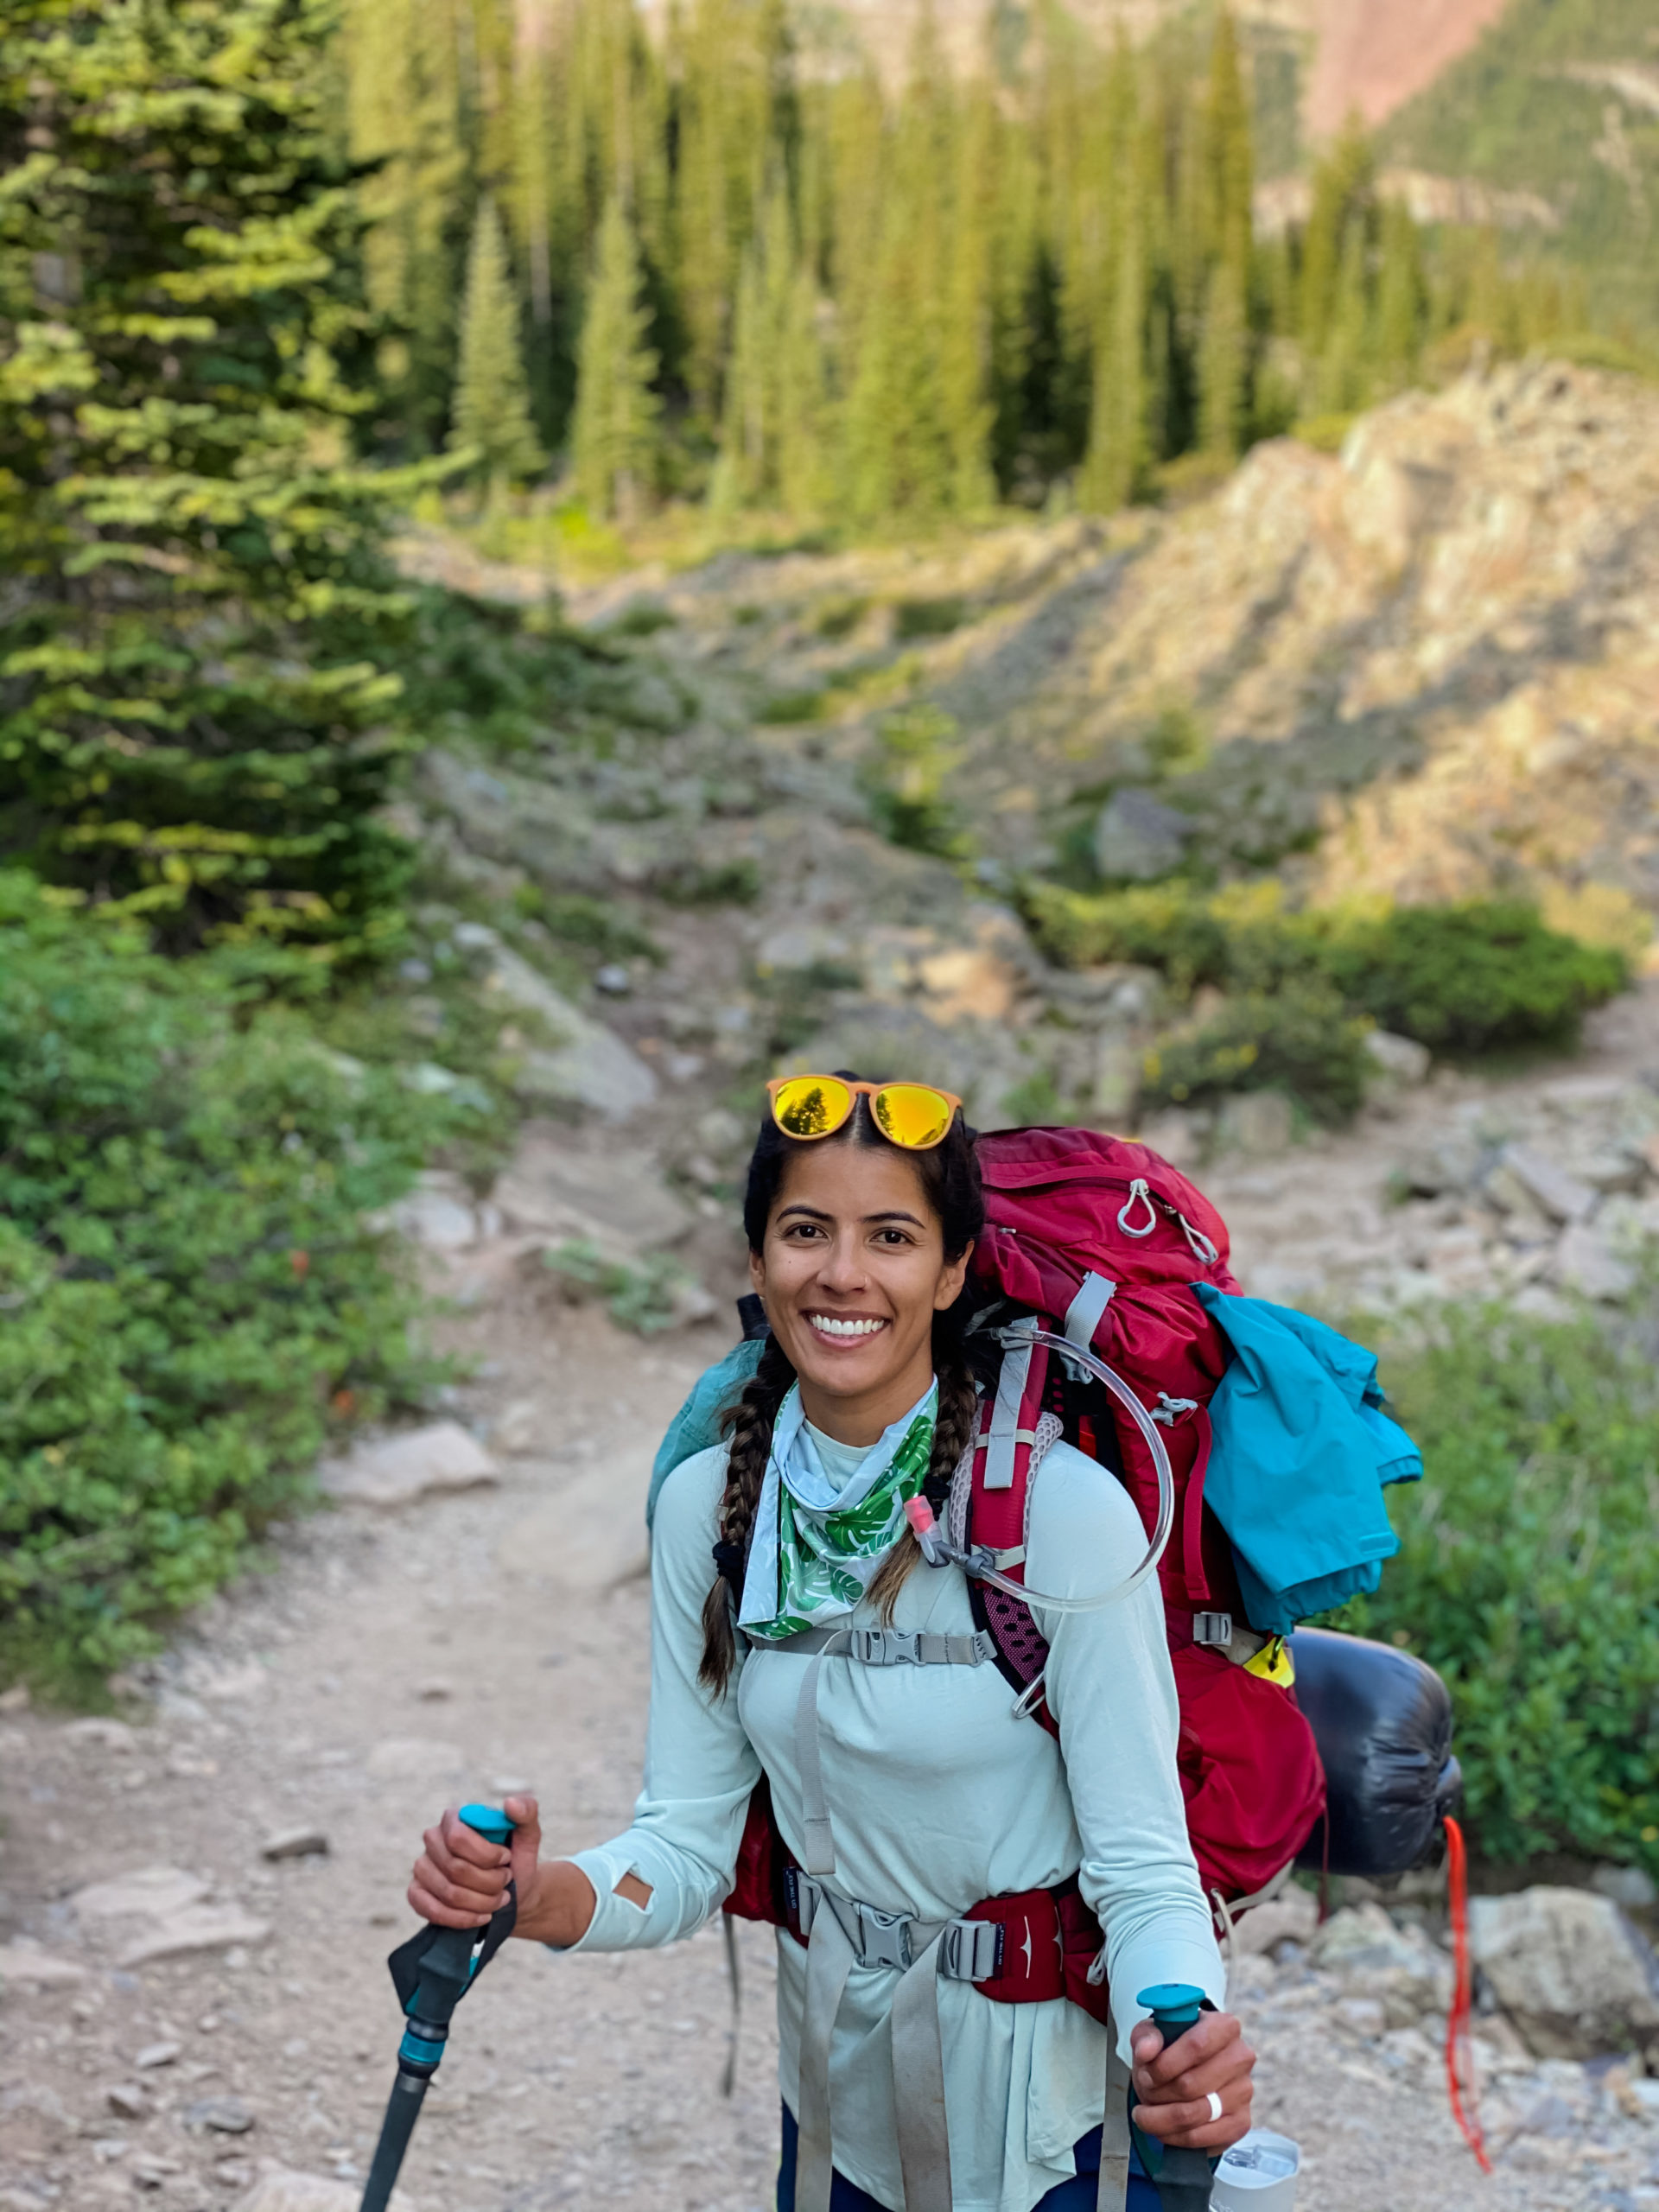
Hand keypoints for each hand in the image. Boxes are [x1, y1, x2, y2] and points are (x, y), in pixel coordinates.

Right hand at [408, 1795, 543, 1928]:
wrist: (513, 1891)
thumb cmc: (516, 1860)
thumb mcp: (528, 1834)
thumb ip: (526, 1811)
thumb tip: (510, 1803)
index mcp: (454, 1818)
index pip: (458, 1838)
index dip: (486, 1855)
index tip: (506, 1859)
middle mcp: (432, 1839)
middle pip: (455, 1869)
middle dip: (489, 1882)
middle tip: (505, 1882)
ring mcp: (421, 1867)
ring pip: (449, 1893)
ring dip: (482, 1902)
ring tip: (499, 1899)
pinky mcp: (417, 1893)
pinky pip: (434, 1911)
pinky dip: (463, 1919)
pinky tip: (482, 1916)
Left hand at [1130, 2009, 1253, 2152]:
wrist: (1188, 2072)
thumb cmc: (1170, 2049)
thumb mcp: (1153, 2034)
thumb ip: (1146, 2037)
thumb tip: (1146, 2051)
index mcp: (1224, 2026)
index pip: (1196, 2045)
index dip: (1164, 2065)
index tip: (1145, 2074)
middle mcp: (1241, 2057)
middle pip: (1191, 2085)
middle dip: (1158, 2094)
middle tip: (1144, 2094)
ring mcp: (1244, 2092)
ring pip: (1195, 2114)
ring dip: (1161, 2119)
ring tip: (1144, 2115)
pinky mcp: (1241, 2122)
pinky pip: (1203, 2138)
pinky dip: (1175, 2137)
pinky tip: (1161, 2130)